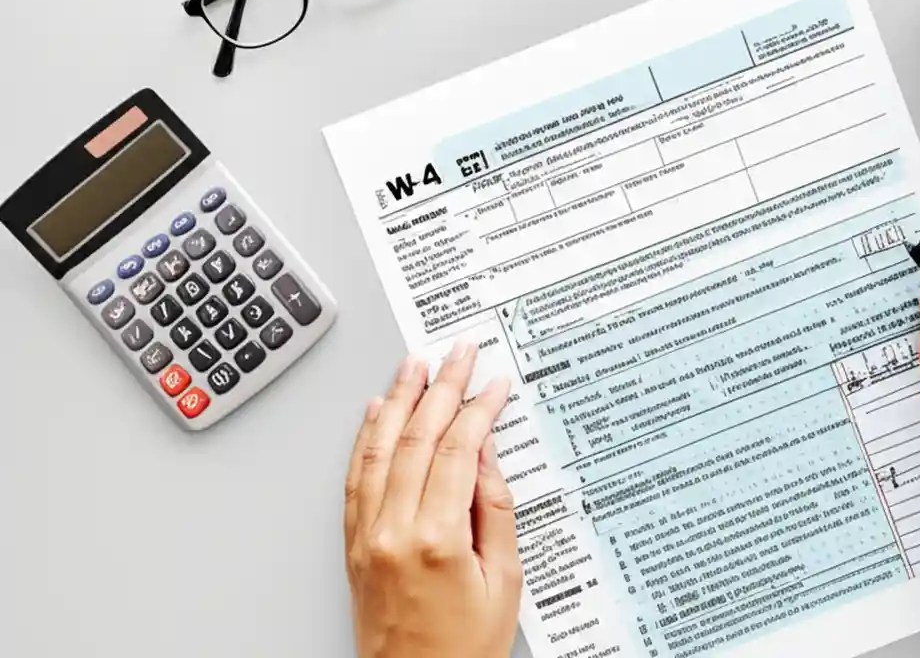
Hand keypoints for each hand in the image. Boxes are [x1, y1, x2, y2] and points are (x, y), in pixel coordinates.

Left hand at [345, 344, 520, 657]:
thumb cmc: (464, 650)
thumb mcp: (503, 581)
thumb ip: (494, 509)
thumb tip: (486, 454)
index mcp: (437, 537)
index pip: (457, 449)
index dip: (478, 408)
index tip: (494, 384)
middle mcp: (394, 530)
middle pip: (417, 437)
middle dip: (441, 386)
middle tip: (458, 352)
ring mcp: (368, 536)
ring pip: (380, 448)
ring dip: (399, 399)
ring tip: (415, 365)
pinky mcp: (354, 546)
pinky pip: (356, 477)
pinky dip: (366, 438)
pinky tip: (376, 412)